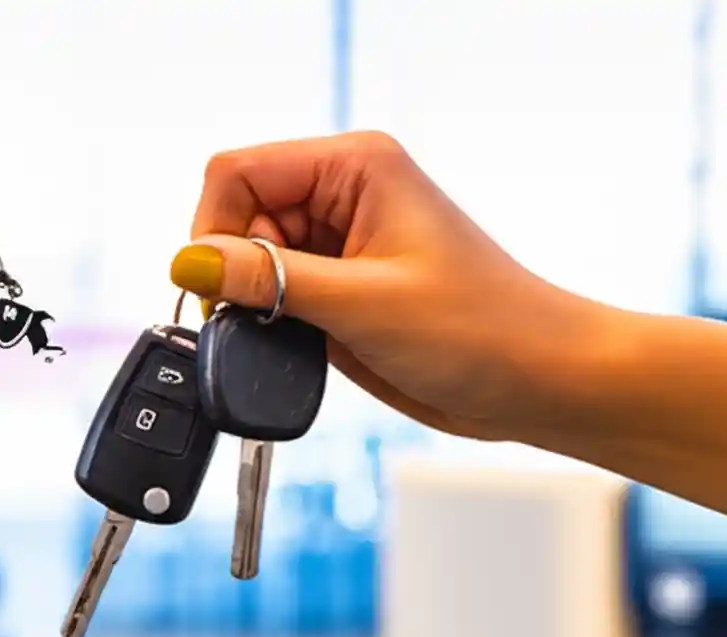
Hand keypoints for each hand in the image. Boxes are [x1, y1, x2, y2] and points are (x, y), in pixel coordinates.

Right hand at [171, 131, 611, 440]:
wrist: (538, 381)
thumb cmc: (484, 328)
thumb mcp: (363, 303)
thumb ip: (269, 280)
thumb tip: (188, 264)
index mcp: (355, 166)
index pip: (238, 172)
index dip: (215, 230)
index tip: (220, 290)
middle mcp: (344, 194)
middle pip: (239, 217)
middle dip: (241, 274)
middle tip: (271, 322)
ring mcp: (343, 242)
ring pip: (253, 262)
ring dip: (262, 304)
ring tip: (310, 336)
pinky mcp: (343, 286)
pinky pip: (279, 295)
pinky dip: (279, 325)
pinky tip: (314, 346)